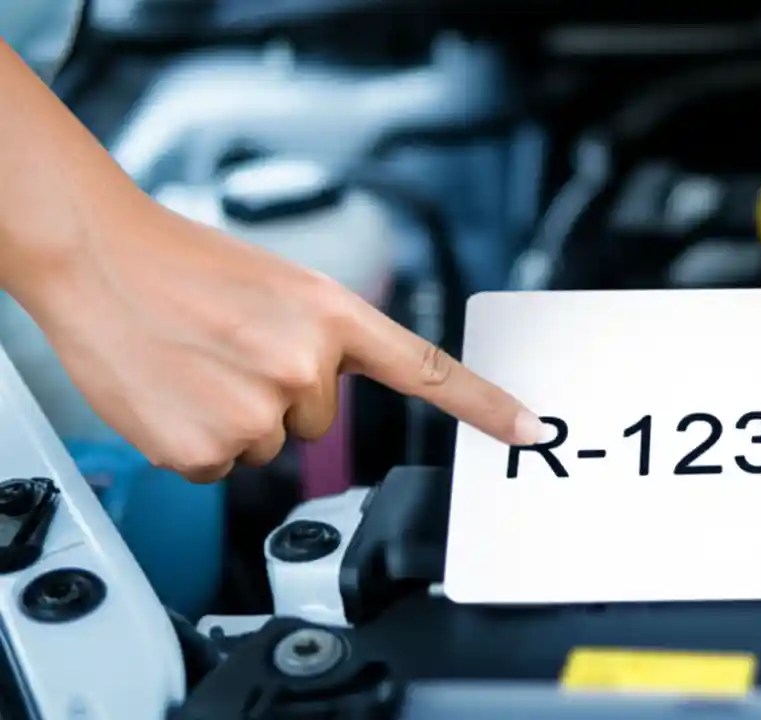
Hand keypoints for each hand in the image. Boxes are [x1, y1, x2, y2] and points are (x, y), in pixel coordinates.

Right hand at [16, 195, 542, 482]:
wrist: (99, 260)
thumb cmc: (185, 266)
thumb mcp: (282, 288)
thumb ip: (324, 340)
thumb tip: (326, 391)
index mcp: (334, 316)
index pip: (427, 370)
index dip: (485, 406)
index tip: (529, 430)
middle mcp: (306, 366)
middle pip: (320, 419)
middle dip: (281, 393)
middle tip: (231, 350)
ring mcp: (258, 411)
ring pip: (271, 443)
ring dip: (238, 415)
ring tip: (199, 364)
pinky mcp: (208, 449)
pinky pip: (222, 464)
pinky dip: (198, 438)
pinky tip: (177, 391)